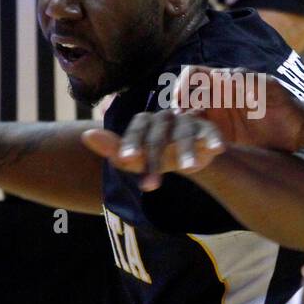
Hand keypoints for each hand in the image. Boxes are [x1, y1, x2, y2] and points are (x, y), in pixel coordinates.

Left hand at [82, 108, 224, 191]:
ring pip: (185, 133)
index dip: (131, 144)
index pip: (136, 130)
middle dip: (155, 160)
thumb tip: (86, 135)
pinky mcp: (207, 129)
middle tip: (150, 186)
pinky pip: (211, 132)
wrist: (191, 154)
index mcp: (145, 122)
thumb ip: (114, 148)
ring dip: (186, 150)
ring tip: (188, 169)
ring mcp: (187, 121)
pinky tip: (217, 149)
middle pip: (159, 136)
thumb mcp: (137, 157)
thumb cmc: (157, 155)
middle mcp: (165, 117)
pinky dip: (214, 139)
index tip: (125, 160)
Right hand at [175, 65, 303, 150]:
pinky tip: (195, 153)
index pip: (193, 75)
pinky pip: (201, 139)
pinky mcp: (222, 139)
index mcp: (224, 82)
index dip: (182, 83)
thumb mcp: (269, 88)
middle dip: (176, 111)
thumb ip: (249, 80)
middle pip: (185, 100)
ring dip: (182, 129)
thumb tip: (226, 76)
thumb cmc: (284, 103)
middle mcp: (216, 99)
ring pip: (189, 121)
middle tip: (177, 127)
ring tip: (183, 143)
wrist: (297, 129)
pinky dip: (194, 144)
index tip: (180, 98)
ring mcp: (218, 119)